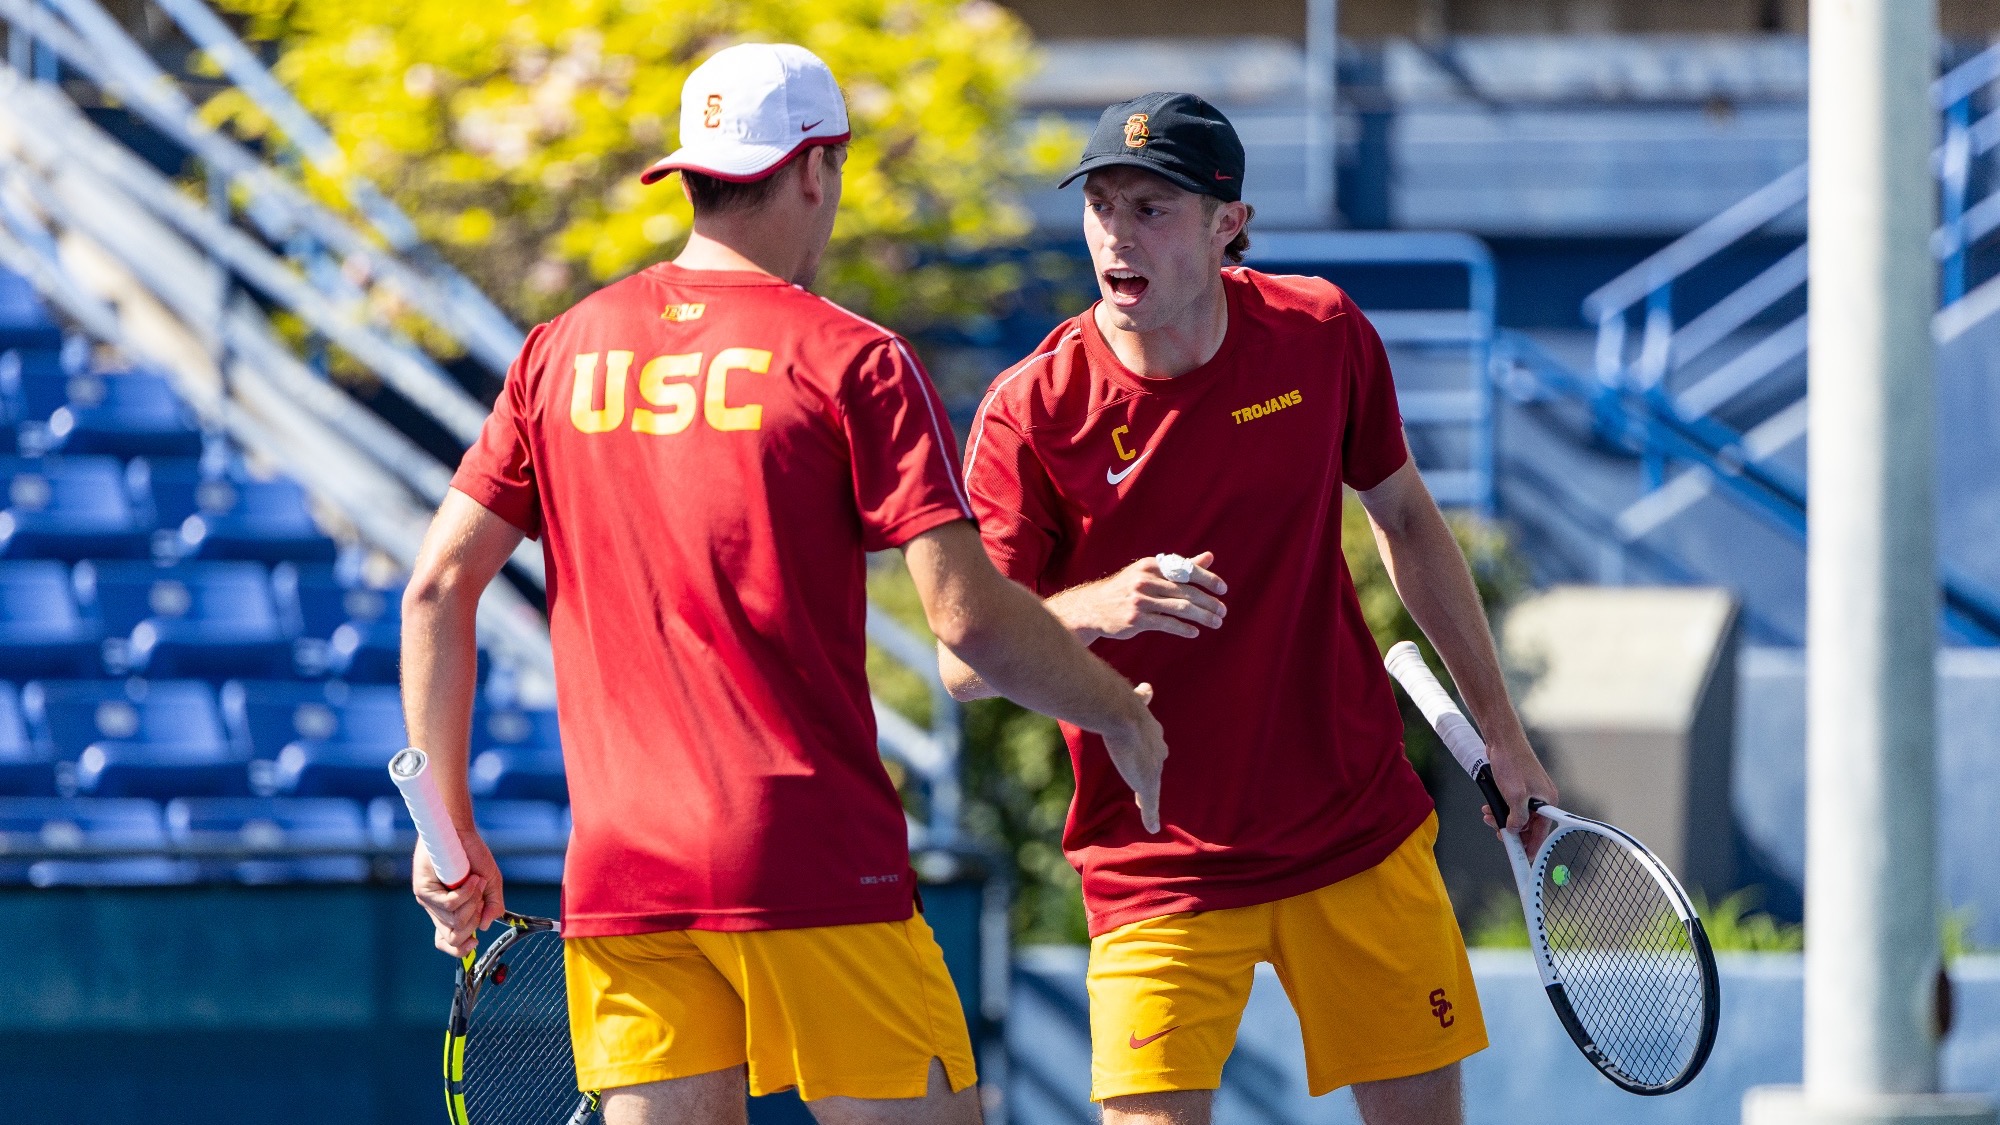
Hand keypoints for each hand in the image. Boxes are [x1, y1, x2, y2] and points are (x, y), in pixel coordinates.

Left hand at [413, 830, 504, 956]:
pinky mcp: (423, 890)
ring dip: (473, 902)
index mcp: (450, 912)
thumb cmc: (473, 855)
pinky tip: (472, 879)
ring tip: (478, 881)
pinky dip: (466, 894)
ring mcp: (428, 901)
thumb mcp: (491, 883)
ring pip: (454, 921)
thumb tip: (485, 926)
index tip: (475, 942)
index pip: (447, 942)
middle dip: (473, 922)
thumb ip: (492, 906)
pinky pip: (449, 904)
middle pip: (452, 938)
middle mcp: (437, 910)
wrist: (459, 831)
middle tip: (481, 900)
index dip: (460, 950)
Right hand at [1051, 551, 1227, 642]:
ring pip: (1180, 608)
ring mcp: (1140, 600)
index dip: (1208, 579)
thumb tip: (1210, 557)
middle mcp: (1146, 580)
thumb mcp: (1150, 572)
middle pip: (1186, 591)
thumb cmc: (1127, 589)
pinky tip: (1194, 632)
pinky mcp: (1136, 619)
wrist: (1093, 607)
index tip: (1223, 589)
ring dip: (1202, 616)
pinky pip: (1167, 623)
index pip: (1186, 570)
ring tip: (1216, 622)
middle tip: (1223, 612)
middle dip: (1208, 602)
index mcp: (1151, 565)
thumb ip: (1181, 566)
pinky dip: (1183, 628)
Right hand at [1099, 683, 1168, 832]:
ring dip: (1149, 793)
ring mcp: (1152, 768)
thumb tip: (1142, 685)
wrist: (1123, 715)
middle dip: (1152, 764)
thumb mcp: (1127, 697)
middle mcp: (1156, 749)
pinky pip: (1150, 805)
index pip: (1154, 740)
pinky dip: (1150, 816)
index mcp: (1151, 730)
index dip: (1151, 745)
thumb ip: (1133, 694)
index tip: (1152, 747)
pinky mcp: (1147, 785)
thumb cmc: (1118, 703)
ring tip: (1145, 801)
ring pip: (1152, 784)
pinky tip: (1152, 827)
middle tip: (1148, 771)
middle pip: (1156, 759)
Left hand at [1481, 727, 1558, 855]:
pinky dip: (1500, 808)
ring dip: (1502, 819)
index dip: (1532, 845)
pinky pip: (1510, 804)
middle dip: (1511, 830)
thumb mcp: (1515, 796)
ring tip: (1488, 816)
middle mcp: (1541, 797)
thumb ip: (1517, 817)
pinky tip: (1488, 807)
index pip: (1542, 831)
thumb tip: (1514, 831)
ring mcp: (1530, 791)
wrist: (1502, 740)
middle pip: (1528, 824)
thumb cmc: (1511, 763)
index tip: (1524, 858)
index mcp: (1547, 801)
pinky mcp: (1519, 785)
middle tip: (1498, 833)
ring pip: (1517, 814)